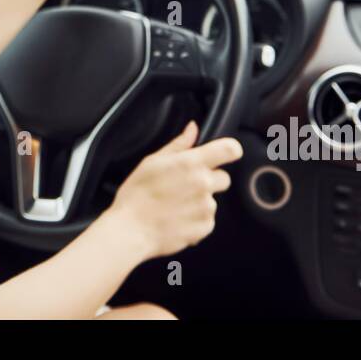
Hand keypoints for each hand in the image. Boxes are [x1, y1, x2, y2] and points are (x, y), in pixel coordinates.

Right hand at [106, 121, 243, 259]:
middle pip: (223, 177)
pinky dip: (196, 220)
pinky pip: (208, 220)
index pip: (229, 149)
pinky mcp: (205, 227)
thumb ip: (178, 144)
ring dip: (200, 201)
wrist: (130, 230)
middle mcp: (203, 184)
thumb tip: (192, 129)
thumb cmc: (136, 195)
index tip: (224, 154)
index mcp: (191, 163)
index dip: (230, 150)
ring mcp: (206, 207)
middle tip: (185, 185)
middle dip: (209, 179)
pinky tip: (177, 218)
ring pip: (213, 200)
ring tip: (175, 205)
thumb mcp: (152, 162)